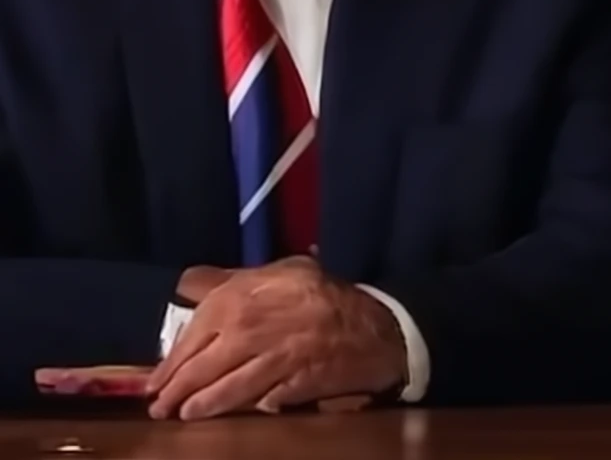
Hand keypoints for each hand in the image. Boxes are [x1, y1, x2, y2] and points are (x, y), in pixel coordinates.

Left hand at [146, 256, 407, 419]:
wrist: (374, 326)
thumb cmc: (322, 295)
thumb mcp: (280, 272)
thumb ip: (234, 279)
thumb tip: (189, 284)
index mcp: (247, 294)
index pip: (196, 331)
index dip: (172, 360)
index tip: (156, 379)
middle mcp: (254, 326)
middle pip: (203, 366)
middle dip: (176, 390)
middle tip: (160, 407)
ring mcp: (275, 358)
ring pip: (225, 389)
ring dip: (201, 405)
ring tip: (184, 415)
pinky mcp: (294, 385)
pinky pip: (260, 402)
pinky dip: (245, 410)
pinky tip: (232, 418)